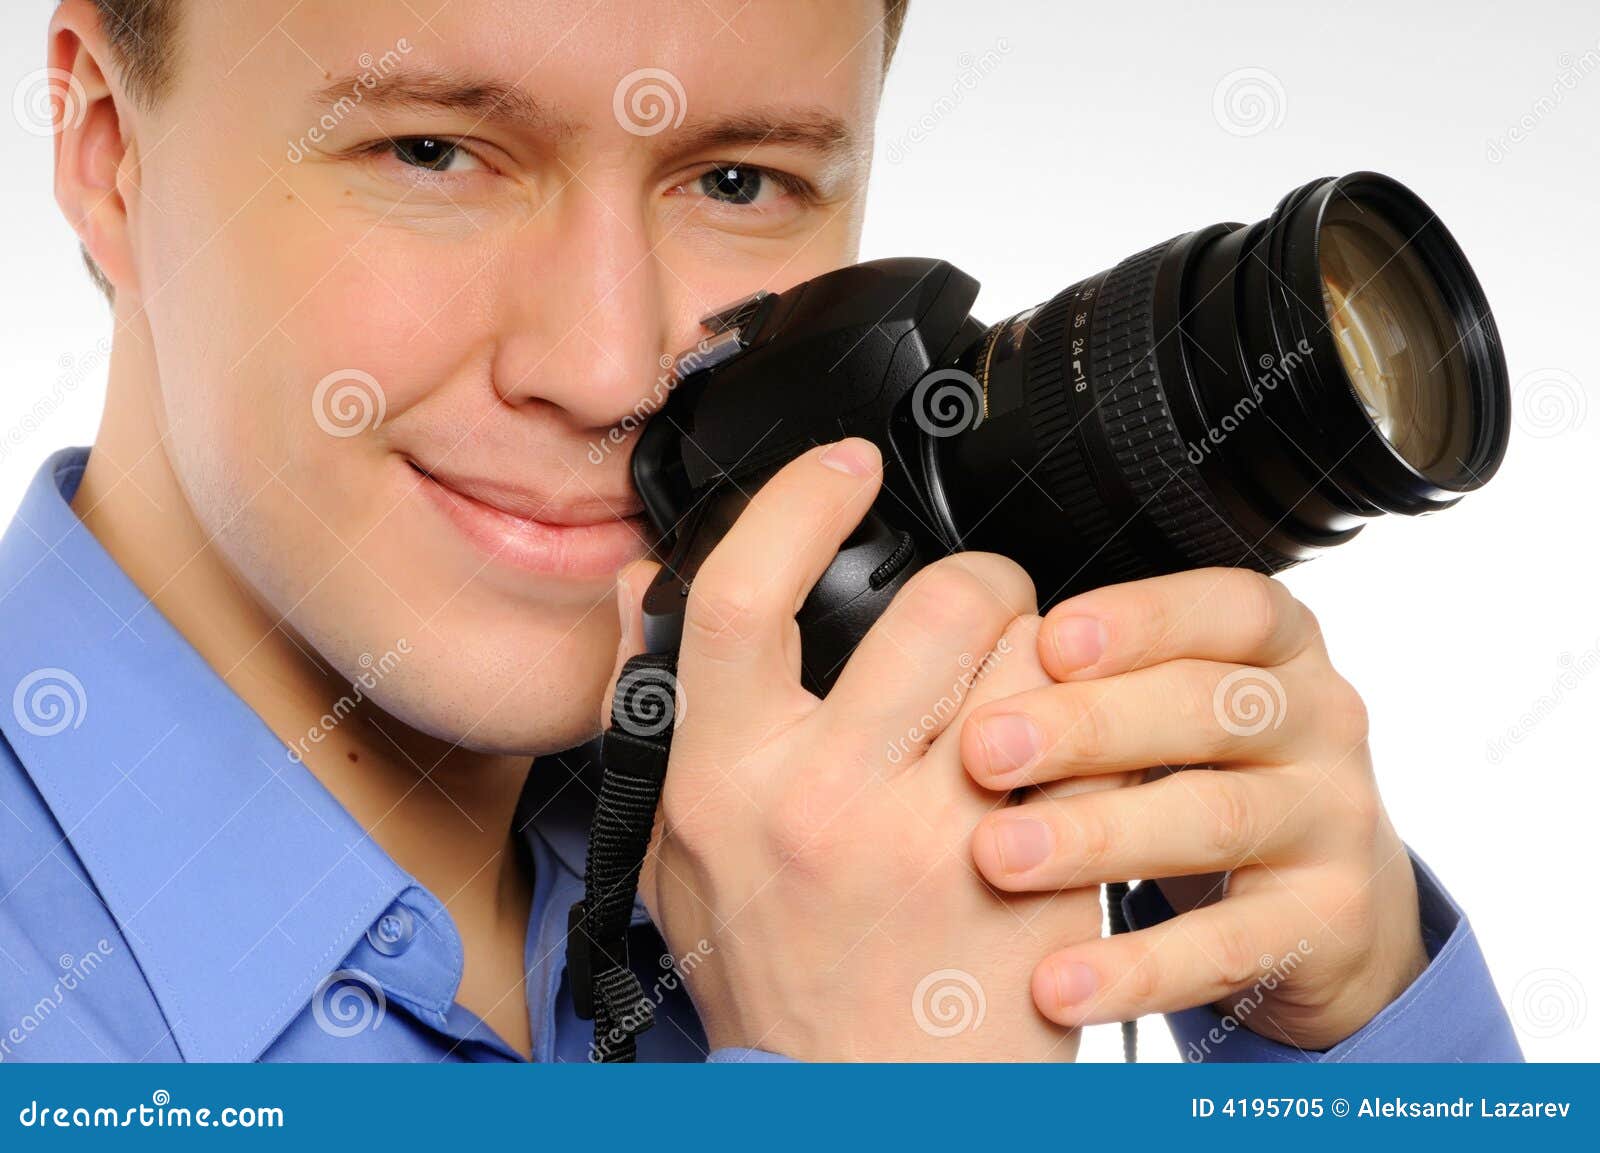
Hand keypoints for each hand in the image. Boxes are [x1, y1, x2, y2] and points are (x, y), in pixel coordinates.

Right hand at [608, 439, 1098, 1059]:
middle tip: (981, 613)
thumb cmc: (776, 984)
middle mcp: (831, 803)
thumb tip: (644, 590)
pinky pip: (1098, 749)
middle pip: (942, 600)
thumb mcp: (679, 855)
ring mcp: (948, 841)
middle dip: (981, 582)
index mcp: (728, 785)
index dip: (796, 501)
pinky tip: (1069, 767)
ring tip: (1028, 695)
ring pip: (1041, 660)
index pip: (737, 597)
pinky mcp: (1043, 878)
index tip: (845, 467)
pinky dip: (1095, 734)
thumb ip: (660, 713)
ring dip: (1045, 653)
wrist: (866, 1113)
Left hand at [961, 568, 1429, 1051]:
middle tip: (983, 749)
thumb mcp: (1175, 706)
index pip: (1230, 609)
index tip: (1049, 639)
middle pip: (1208, 707)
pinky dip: (1137, 968)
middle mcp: (1320, 721)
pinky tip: (1057, 980)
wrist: (1331, 907)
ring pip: (1213, 820)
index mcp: (1278, 648)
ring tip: (998, 856)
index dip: (1144, 618)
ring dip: (1095, 836)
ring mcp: (1333, 823)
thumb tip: (975, 645)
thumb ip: (1105, 674)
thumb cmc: (1213, 775)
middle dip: (1087, 726)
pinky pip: (1226, 946)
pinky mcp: (1326, 925)